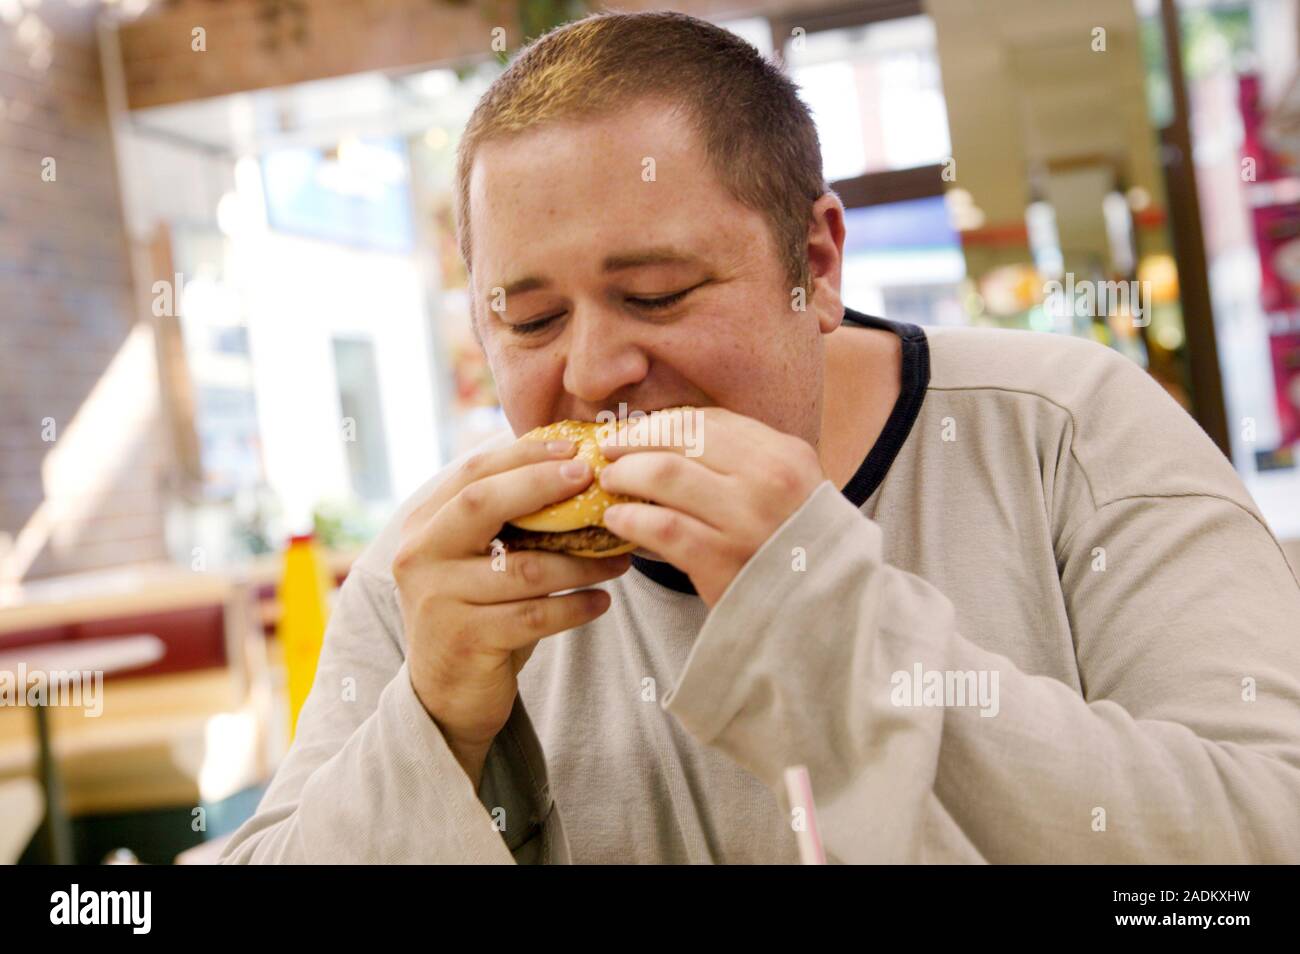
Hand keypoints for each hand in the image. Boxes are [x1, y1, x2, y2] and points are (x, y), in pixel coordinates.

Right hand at [392, 437, 630, 787]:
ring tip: (620, 558)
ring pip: (523, 568)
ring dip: (581, 561)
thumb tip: (575, 466)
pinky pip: (534, 616)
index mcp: (424, 524)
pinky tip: (602, 602)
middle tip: (593, 478)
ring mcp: (437, 599)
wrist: (447, 694)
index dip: (523, 455)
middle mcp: (420, 555)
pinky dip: (575, 607)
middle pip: (481, 504)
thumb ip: (506, 518)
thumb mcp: (478, 558)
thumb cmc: (479, 611)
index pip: (471, 472)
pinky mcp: (464, 641)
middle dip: (541, 484)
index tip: (575, 447)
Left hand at [597, 407, 826, 606]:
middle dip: (634, 440)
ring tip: (610, 482)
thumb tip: (672, 435)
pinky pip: (662, 528)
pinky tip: (616, 521)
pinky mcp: (723, 561)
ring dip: (626, 474)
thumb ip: (745, 459)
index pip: (708, 421)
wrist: (826, 610)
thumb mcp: (791, 488)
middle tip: (610, 449)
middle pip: (681, 439)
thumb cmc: (796, 546)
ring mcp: (745, 521)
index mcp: (784, 455)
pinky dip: (630, 520)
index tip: (635, 430)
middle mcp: (768, 481)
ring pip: (665, 475)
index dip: (661, 423)